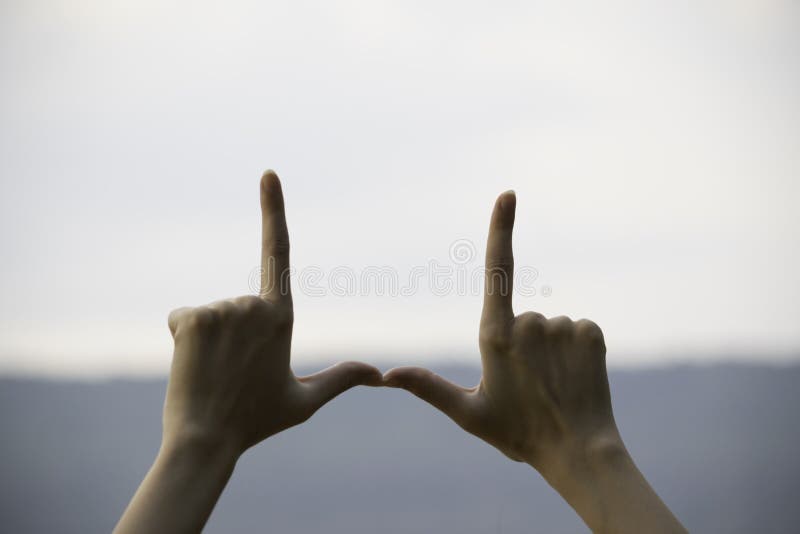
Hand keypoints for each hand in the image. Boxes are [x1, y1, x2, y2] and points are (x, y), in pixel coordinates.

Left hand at [163, 171, 381, 456]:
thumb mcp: (303, 401)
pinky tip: (189, 364)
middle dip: (231, 333)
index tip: (268, 174)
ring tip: (212, 371)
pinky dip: (182, 338)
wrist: (207, 440)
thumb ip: (340, 379)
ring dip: (208, 338)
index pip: (280, 253)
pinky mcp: (190, 316)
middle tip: (230, 371)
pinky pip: (182, 318)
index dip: (274, 210)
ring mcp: (222, 310)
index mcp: (282, 318)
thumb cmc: (256, 420)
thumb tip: (379, 374)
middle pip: (237, 307)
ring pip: (210, 314)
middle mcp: (254, 306)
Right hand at [384, 191, 685, 532]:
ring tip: (552, 386)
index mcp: (496, 336)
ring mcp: (562, 325)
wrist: (579, 451)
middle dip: (522, 345)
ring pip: (549, 326)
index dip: (500, 229)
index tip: (508, 195)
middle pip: (521, 318)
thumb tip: (387, 375)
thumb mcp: (469, 414)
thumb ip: (429, 388)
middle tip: (528, 386)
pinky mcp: (591, 331)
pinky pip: (578, 329)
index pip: (496, 271)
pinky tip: (575, 378)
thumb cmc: (519, 434)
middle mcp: (529, 323)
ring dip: (549, 350)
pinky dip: (575, 349)